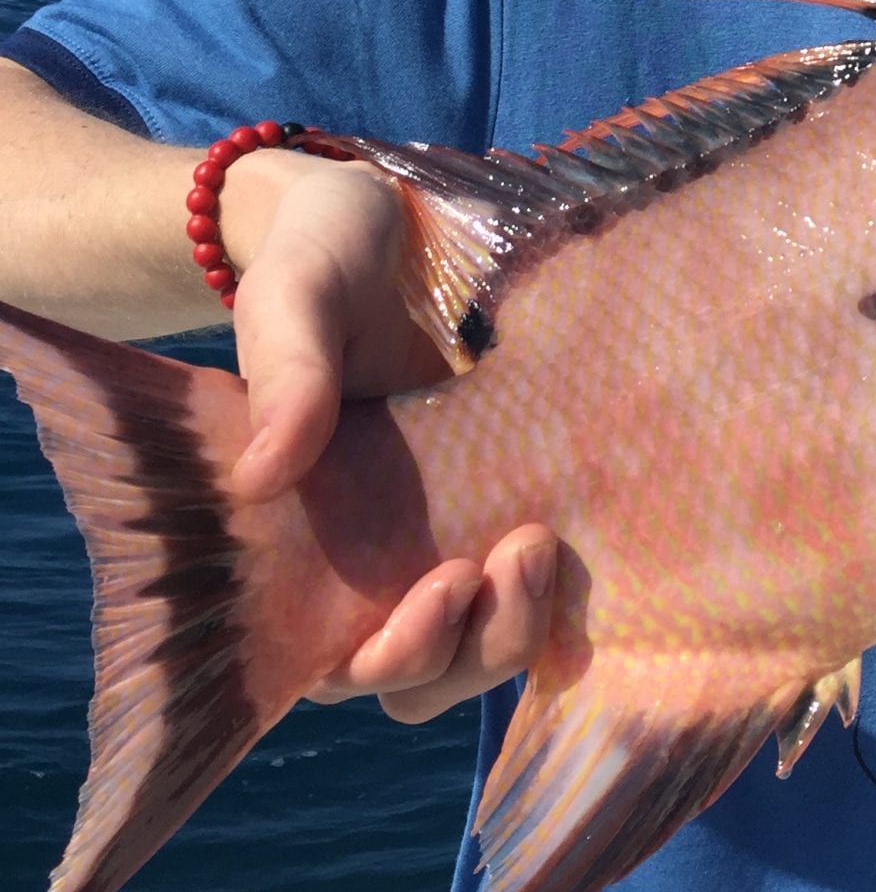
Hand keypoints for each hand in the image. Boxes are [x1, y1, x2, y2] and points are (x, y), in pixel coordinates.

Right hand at [221, 152, 559, 717]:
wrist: (384, 217)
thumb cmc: (319, 262)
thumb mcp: (290, 300)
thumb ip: (283, 374)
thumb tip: (262, 476)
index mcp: (311, 542)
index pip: (348, 660)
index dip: (402, 653)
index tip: (446, 583)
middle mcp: (387, 557)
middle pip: (437, 674)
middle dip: (482, 644)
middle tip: (521, 548)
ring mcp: (459, 530)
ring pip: (498, 642)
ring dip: (528, 620)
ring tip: (545, 541)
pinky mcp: (523, 491)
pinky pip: (548, 580)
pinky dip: (572, 585)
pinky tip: (596, 532)